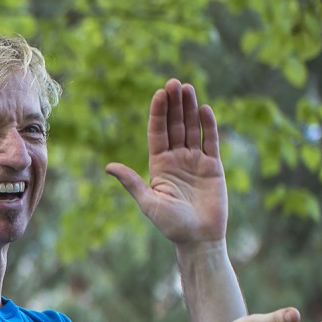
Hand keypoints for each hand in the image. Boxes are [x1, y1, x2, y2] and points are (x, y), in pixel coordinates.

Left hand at [105, 79, 228, 246]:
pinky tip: (204, 109)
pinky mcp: (213, 166)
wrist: (199, 238)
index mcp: (159, 165)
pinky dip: (208, 125)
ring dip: (190, 109)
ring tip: (188, 88)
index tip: (159, 94)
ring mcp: (195, 161)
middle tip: (174, 83)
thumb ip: (131, 182)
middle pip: (175, 125)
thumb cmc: (171, 224)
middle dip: (174, 105)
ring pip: (192, 129)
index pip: (157, 133)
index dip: (158, 113)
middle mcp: (176, 159)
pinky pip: (210, 141)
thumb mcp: (148, 202)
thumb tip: (108, 166)